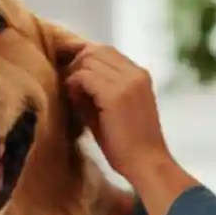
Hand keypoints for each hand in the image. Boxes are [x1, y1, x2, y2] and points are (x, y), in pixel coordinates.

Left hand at [64, 44, 170, 184]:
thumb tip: (72, 77)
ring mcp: (127, 82)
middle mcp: (136, 73)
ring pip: (89, 60)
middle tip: (69, 86)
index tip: (73, 78)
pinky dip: (74, 84)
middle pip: (96, 50)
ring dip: (75, 74)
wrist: (146, 164)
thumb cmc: (128, 144)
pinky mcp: (115, 95)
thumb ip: (98, 89)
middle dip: (77, 63)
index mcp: (140, 75)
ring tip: (73, 96)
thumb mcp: (114, 110)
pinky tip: (75, 101)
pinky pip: (84, 76)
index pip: (106, 51)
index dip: (85, 60)